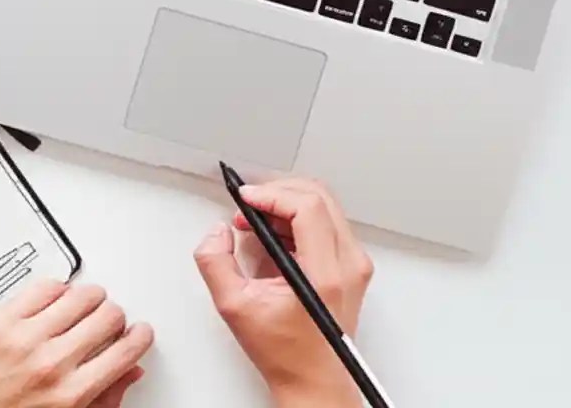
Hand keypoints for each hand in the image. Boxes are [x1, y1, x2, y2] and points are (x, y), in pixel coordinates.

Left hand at [0, 280, 154, 407]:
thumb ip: (102, 398)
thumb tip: (128, 373)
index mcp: (71, 393)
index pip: (125, 350)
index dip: (139, 336)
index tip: (138, 332)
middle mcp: (52, 362)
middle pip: (107, 316)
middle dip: (114, 316)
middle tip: (107, 320)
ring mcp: (24, 338)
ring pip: (80, 295)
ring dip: (89, 297)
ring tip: (83, 305)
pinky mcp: (0, 320)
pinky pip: (43, 287)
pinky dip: (56, 288)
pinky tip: (54, 299)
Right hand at [193, 178, 373, 407]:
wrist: (313, 378)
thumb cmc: (285, 352)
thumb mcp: (235, 307)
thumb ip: (216, 263)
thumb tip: (216, 233)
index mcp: (324, 274)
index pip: (306, 208)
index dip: (271, 194)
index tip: (246, 198)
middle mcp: (347, 264)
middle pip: (318, 197)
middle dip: (277, 192)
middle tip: (248, 205)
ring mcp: (353, 263)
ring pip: (324, 206)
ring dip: (286, 203)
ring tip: (256, 221)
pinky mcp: (351, 265)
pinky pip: (328, 222)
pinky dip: (298, 218)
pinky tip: (274, 233)